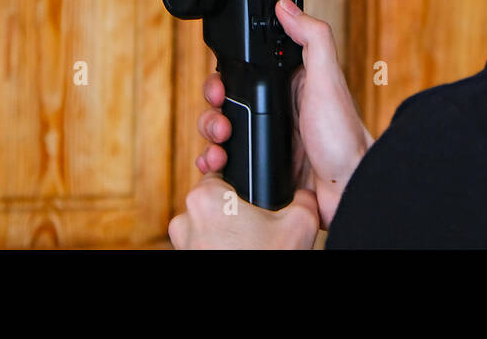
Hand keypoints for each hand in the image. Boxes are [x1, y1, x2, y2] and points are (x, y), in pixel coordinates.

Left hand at [168, 173, 318, 249]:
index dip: (240, 186)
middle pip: (212, 201)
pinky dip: (220, 248)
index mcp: (206, 197)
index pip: (219, 174)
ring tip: (251, 244)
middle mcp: (185, 219)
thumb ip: (304, 197)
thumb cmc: (267, 260)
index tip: (253, 200)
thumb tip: (304, 195)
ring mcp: (182, 244)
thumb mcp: (300, 222)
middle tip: (257, 227)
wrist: (252, 311)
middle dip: (234, 211)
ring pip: (206, 226)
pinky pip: (203, 246)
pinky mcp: (185, 259)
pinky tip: (242, 252)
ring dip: (225, 232)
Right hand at [195, 0, 372, 227]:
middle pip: (228, 102)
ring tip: (218, 148)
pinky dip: (214, 163)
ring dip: (210, 138)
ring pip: (223, 132)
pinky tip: (216, 165)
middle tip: (219, 122)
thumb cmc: (345, 138)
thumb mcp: (327, 80)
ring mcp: (269, 140)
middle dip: (213, 111)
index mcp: (292, 85)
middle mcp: (279, 111)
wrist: (348, 192)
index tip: (218, 85)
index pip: (248, 70)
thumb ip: (312, 38)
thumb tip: (286, 5)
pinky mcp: (263, 167)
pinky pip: (228, 163)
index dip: (226, 74)